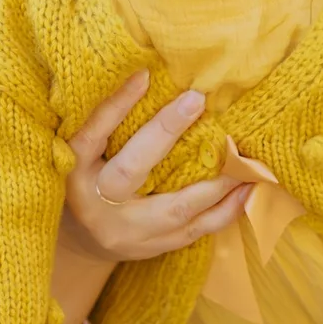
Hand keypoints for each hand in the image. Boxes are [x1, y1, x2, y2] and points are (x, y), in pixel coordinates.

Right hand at [63, 72, 251, 264]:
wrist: (83, 243)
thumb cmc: (86, 183)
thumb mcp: (83, 153)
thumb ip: (105, 122)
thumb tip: (144, 77)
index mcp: (75, 175)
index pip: (92, 134)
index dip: (116, 105)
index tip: (143, 75)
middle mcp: (98, 205)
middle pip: (131, 170)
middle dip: (165, 133)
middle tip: (197, 102)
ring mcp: (128, 233)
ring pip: (176, 210)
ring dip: (217, 184)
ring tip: (244, 158)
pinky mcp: (154, 248)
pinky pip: (195, 231)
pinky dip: (225, 210)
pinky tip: (247, 190)